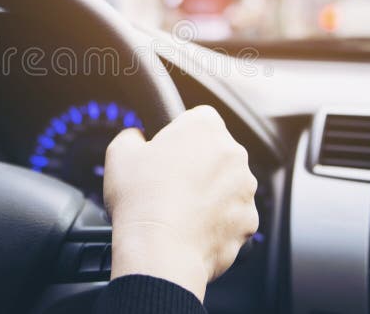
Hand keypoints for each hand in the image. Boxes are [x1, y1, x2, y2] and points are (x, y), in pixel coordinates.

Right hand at [103, 105, 258, 301]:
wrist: (160, 252)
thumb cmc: (141, 200)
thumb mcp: (119, 153)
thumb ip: (132, 135)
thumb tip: (137, 138)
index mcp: (205, 127)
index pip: (199, 117)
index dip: (180, 134)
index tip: (167, 151)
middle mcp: (233, 153)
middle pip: (216, 151)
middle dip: (198, 164)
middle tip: (169, 183)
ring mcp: (245, 189)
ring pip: (227, 184)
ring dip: (210, 192)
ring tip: (179, 210)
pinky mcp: (249, 221)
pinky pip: (233, 215)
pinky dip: (218, 221)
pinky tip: (193, 228)